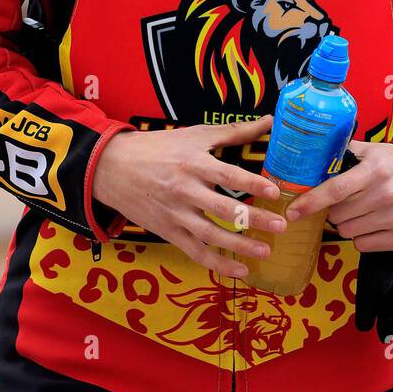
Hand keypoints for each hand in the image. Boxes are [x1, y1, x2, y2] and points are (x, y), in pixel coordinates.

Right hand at [92, 114, 286, 278]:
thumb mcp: (194, 135)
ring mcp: (175, 214)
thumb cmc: (157, 148)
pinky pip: (195, 251)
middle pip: (223, 208)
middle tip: (280, 226)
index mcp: (192, 163)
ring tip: (265, 251)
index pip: (226, 174)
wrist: (112, 168)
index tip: (273, 192)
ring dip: (239, 246)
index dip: (251, 184)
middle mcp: (184, 190)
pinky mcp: (168, 232)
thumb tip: (269, 121)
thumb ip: (234, 132)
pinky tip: (240, 270)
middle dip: (253, 219)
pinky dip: (217, 264)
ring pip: (211, 235)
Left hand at [285, 140, 392, 250]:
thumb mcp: (372, 151)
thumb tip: (309, 155)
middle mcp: (386, 195)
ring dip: (346, 224)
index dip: (310, 202)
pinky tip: (371, 222)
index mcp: (374, 171)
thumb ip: (343, 153)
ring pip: (348, 231)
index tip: (293, 211)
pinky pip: (363, 245)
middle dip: (333, 211)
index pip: (335, 190)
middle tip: (343, 202)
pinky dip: (361, 236)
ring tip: (360, 211)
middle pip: (338, 215)